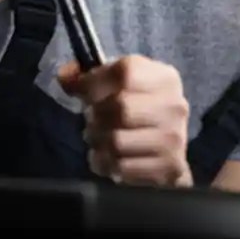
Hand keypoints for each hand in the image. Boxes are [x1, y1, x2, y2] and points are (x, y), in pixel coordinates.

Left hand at [58, 55, 191, 186]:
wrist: (167, 149)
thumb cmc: (138, 111)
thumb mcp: (119, 86)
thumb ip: (89, 78)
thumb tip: (65, 75)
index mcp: (164, 78)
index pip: (126, 71)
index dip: (95, 82)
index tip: (84, 93)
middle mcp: (175, 105)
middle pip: (121, 106)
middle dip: (96, 117)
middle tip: (93, 122)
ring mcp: (174, 138)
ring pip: (118, 140)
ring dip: (99, 143)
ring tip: (99, 141)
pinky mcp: (169, 166)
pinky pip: (122, 167)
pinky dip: (107, 164)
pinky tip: (109, 159)